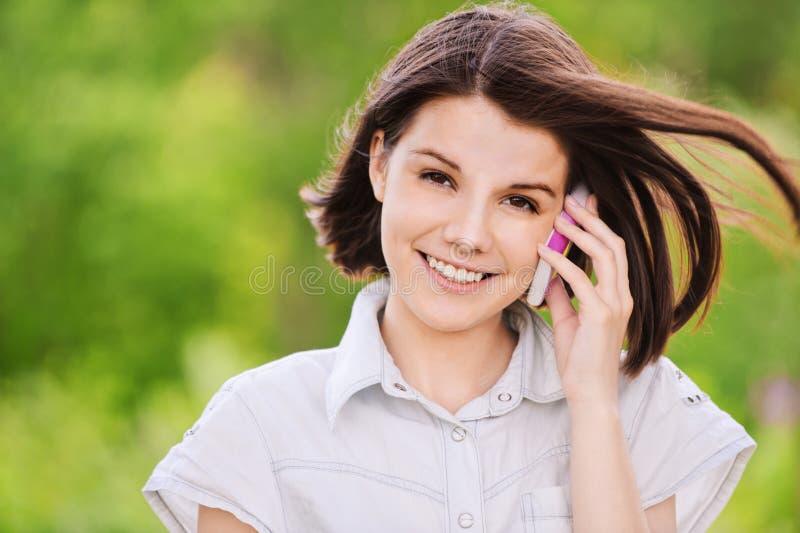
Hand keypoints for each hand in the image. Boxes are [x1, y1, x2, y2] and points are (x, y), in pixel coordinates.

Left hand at [535, 194, 633, 408]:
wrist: (589, 393)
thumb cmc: (580, 361)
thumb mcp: (568, 321)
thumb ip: (562, 297)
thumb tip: (549, 274)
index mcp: (619, 296)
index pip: (614, 251)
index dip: (601, 225)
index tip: (584, 205)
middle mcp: (623, 296)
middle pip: (614, 245)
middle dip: (593, 219)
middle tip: (572, 200)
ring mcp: (615, 305)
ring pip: (605, 255)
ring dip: (580, 233)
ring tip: (560, 218)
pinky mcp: (601, 315)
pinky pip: (580, 279)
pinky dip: (561, 262)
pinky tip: (543, 251)